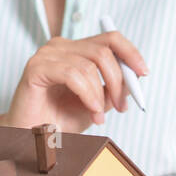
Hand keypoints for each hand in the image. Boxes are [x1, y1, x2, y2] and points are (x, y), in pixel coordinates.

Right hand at [0, 31, 147, 132]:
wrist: (32, 137)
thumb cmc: (59, 119)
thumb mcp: (96, 102)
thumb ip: (112, 88)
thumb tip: (134, 77)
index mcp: (75, 49)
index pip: (110, 38)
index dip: (130, 52)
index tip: (143, 73)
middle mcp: (60, 46)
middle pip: (103, 51)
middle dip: (119, 81)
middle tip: (121, 106)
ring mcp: (46, 54)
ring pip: (89, 65)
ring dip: (100, 96)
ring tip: (97, 117)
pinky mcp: (35, 67)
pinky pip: (72, 74)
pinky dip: (87, 94)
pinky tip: (90, 110)